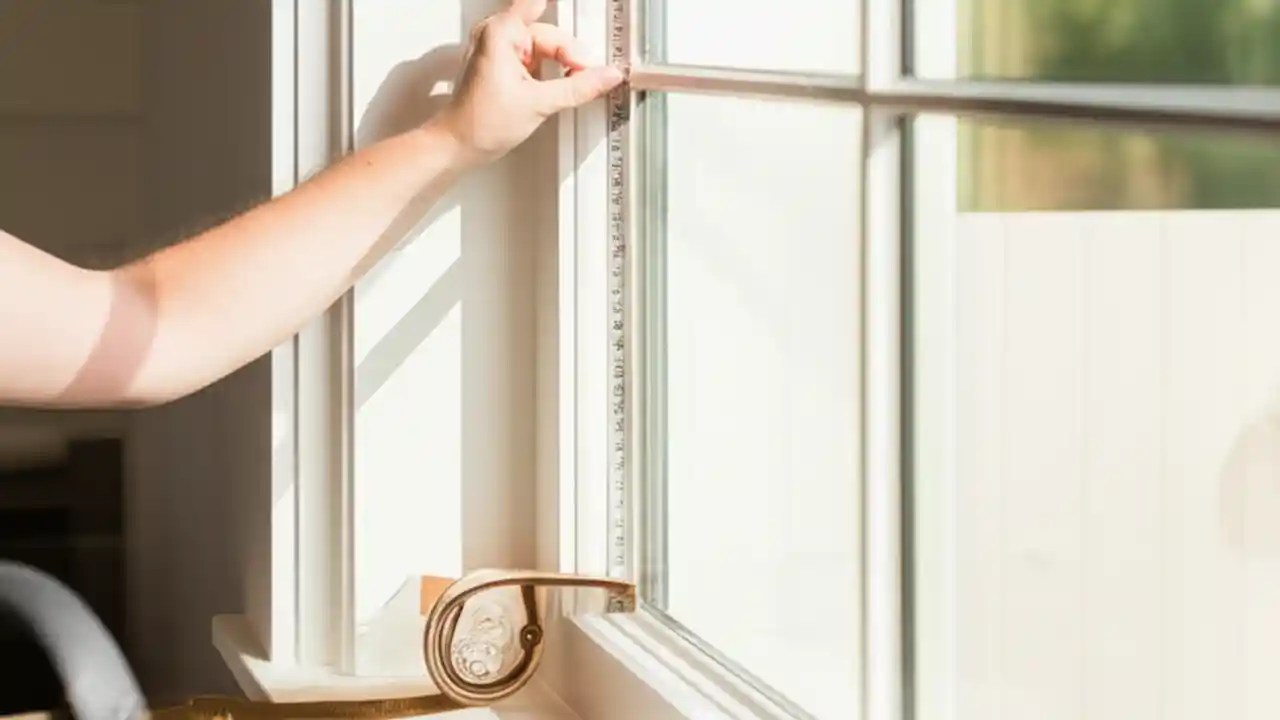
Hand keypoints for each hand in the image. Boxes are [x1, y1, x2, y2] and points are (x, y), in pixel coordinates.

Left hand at [436, 0, 624, 164]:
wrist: (459, 145)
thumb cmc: (481, 122)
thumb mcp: (539, 103)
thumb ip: (578, 87)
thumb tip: (607, 75)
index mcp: (501, 32)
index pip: (538, 4)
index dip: (562, 8)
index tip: (588, 13)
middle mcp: (497, 35)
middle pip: (548, 34)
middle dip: (570, 54)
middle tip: (589, 74)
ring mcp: (499, 50)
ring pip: (543, 47)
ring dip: (561, 63)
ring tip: (577, 81)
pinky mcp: (502, 65)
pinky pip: (534, 58)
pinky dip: (550, 70)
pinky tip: (560, 87)